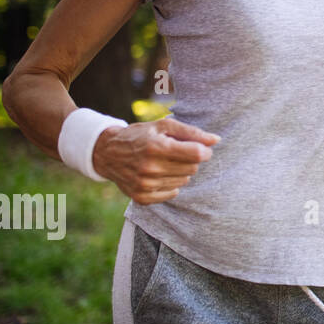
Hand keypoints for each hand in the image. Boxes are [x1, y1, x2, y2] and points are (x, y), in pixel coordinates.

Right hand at [92, 115, 218, 204]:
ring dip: (180, 172)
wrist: (107, 153)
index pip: (198, 154)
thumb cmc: (141, 135)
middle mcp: (150, 168)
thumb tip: (216, 140)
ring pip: (184, 181)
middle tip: (177, 153)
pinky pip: (172, 194)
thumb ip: (192, 132)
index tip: (201, 148)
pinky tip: (159, 175)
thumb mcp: (164, 126)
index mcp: (157, 147)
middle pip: (192, 168)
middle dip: (190, 159)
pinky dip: (171, 185)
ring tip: (165, 162)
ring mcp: (145, 185)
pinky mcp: (141, 197)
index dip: (205, 151)